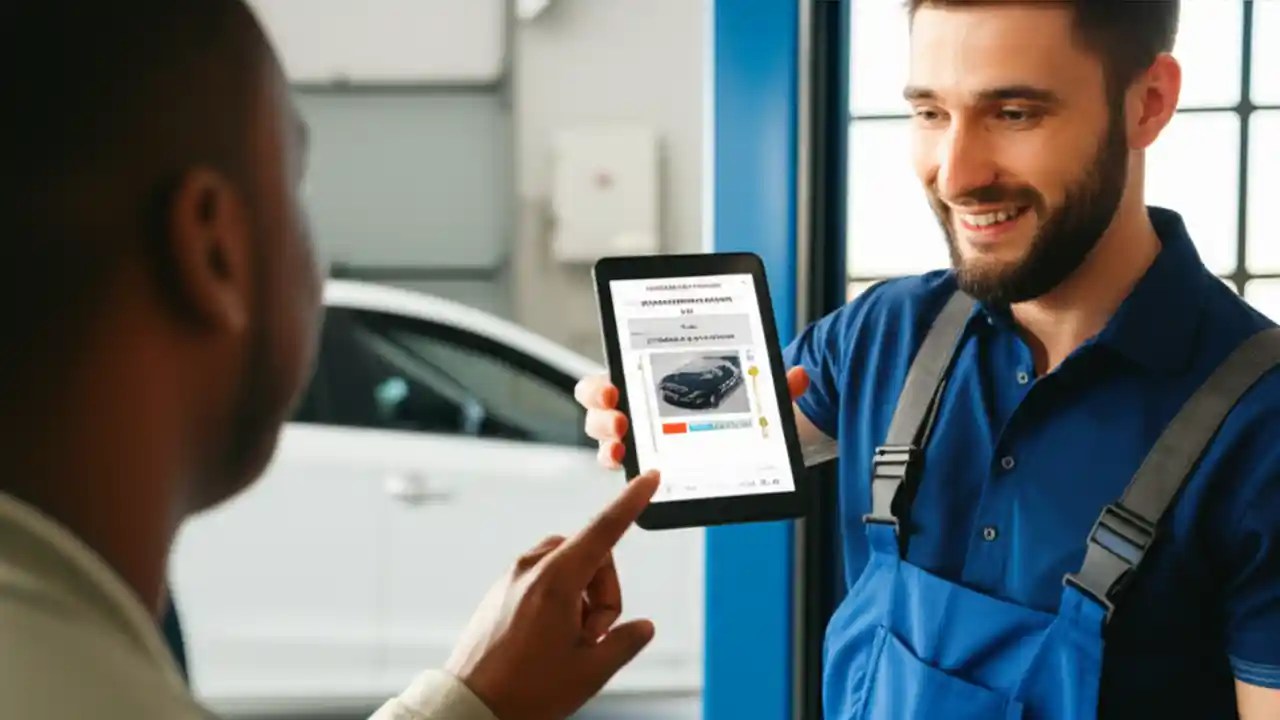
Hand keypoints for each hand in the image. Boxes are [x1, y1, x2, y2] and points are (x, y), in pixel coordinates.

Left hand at [445, 472, 661, 719]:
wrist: (469, 706)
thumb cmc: (524, 691)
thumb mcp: (590, 671)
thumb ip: (625, 642)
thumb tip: (641, 627)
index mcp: (555, 581)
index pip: (604, 529)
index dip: (631, 502)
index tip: (648, 478)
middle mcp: (531, 569)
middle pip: (592, 554)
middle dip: (605, 591)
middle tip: (592, 636)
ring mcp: (513, 576)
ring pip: (569, 565)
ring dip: (583, 596)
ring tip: (569, 641)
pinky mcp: (503, 588)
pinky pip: (545, 576)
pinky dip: (561, 598)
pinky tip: (551, 637)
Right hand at [575, 367, 811, 469]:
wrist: (739, 431)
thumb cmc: (731, 403)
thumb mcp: (752, 390)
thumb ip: (773, 383)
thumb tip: (799, 377)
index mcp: (650, 381)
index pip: (608, 377)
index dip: (601, 384)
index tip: (615, 388)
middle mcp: (635, 408)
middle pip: (597, 407)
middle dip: (601, 412)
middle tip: (620, 418)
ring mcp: (638, 437)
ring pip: (604, 438)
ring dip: (607, 442)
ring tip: (622, 447)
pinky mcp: (645, 464)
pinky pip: (624, 468)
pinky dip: (623, 469)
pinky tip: (637, 472)